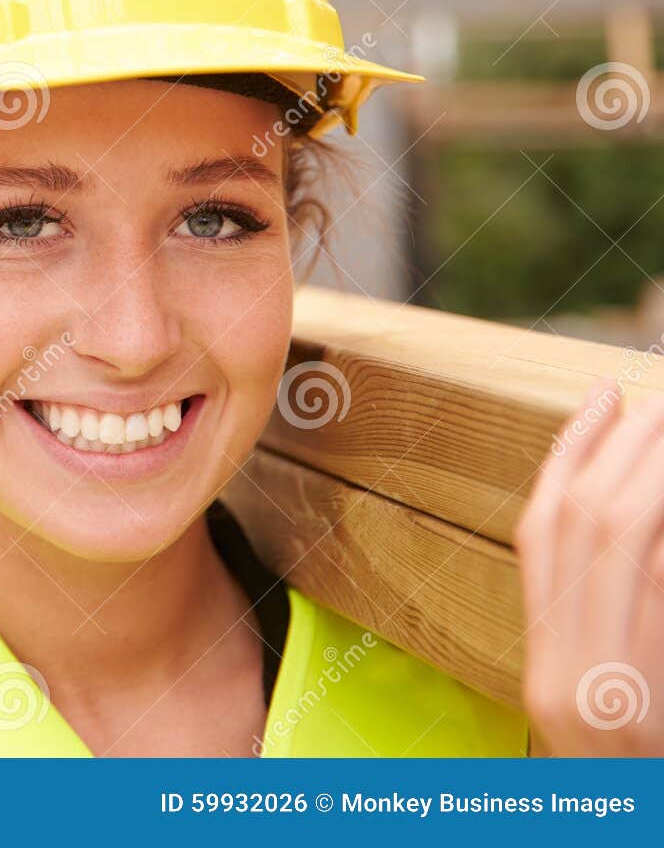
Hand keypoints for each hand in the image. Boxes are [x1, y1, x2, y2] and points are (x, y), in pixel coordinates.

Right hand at [515, 380, 663, 754]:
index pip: (545, 538)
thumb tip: (634, 530)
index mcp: (552, 674)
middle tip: (652, 391)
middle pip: (584, 528)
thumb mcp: (615, 713)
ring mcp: (612, 691)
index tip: (601, 399)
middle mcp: (569, 677)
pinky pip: (661, 590)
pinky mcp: (644, 697)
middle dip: (622, 446)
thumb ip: (610, 633)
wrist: (628, 823)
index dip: (571, 457)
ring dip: (653, 470)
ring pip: (626, 543)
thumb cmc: (630, 782)